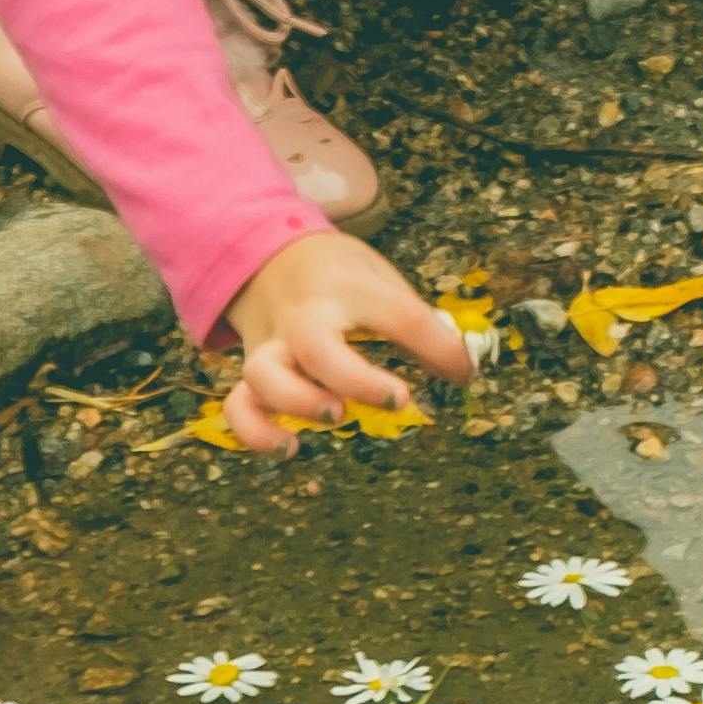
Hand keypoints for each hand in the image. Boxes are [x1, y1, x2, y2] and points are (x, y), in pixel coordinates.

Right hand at [218, 227, 473, 454]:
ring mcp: (272, 345)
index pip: (400, 316)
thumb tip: (459, 369)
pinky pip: (239, 405)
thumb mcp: (381, 279)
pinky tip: (290, 447)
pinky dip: (256, 432)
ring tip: (336, 416)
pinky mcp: (251, 373)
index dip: (440, 349)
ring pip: (263, 374)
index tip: (463, 374)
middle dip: (356, 380)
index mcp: (350, 288)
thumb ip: (415, 321)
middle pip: (317, 347)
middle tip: (396, 399)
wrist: (268, 256)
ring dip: (298, 402)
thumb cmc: (339, 276)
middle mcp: (305, 317)